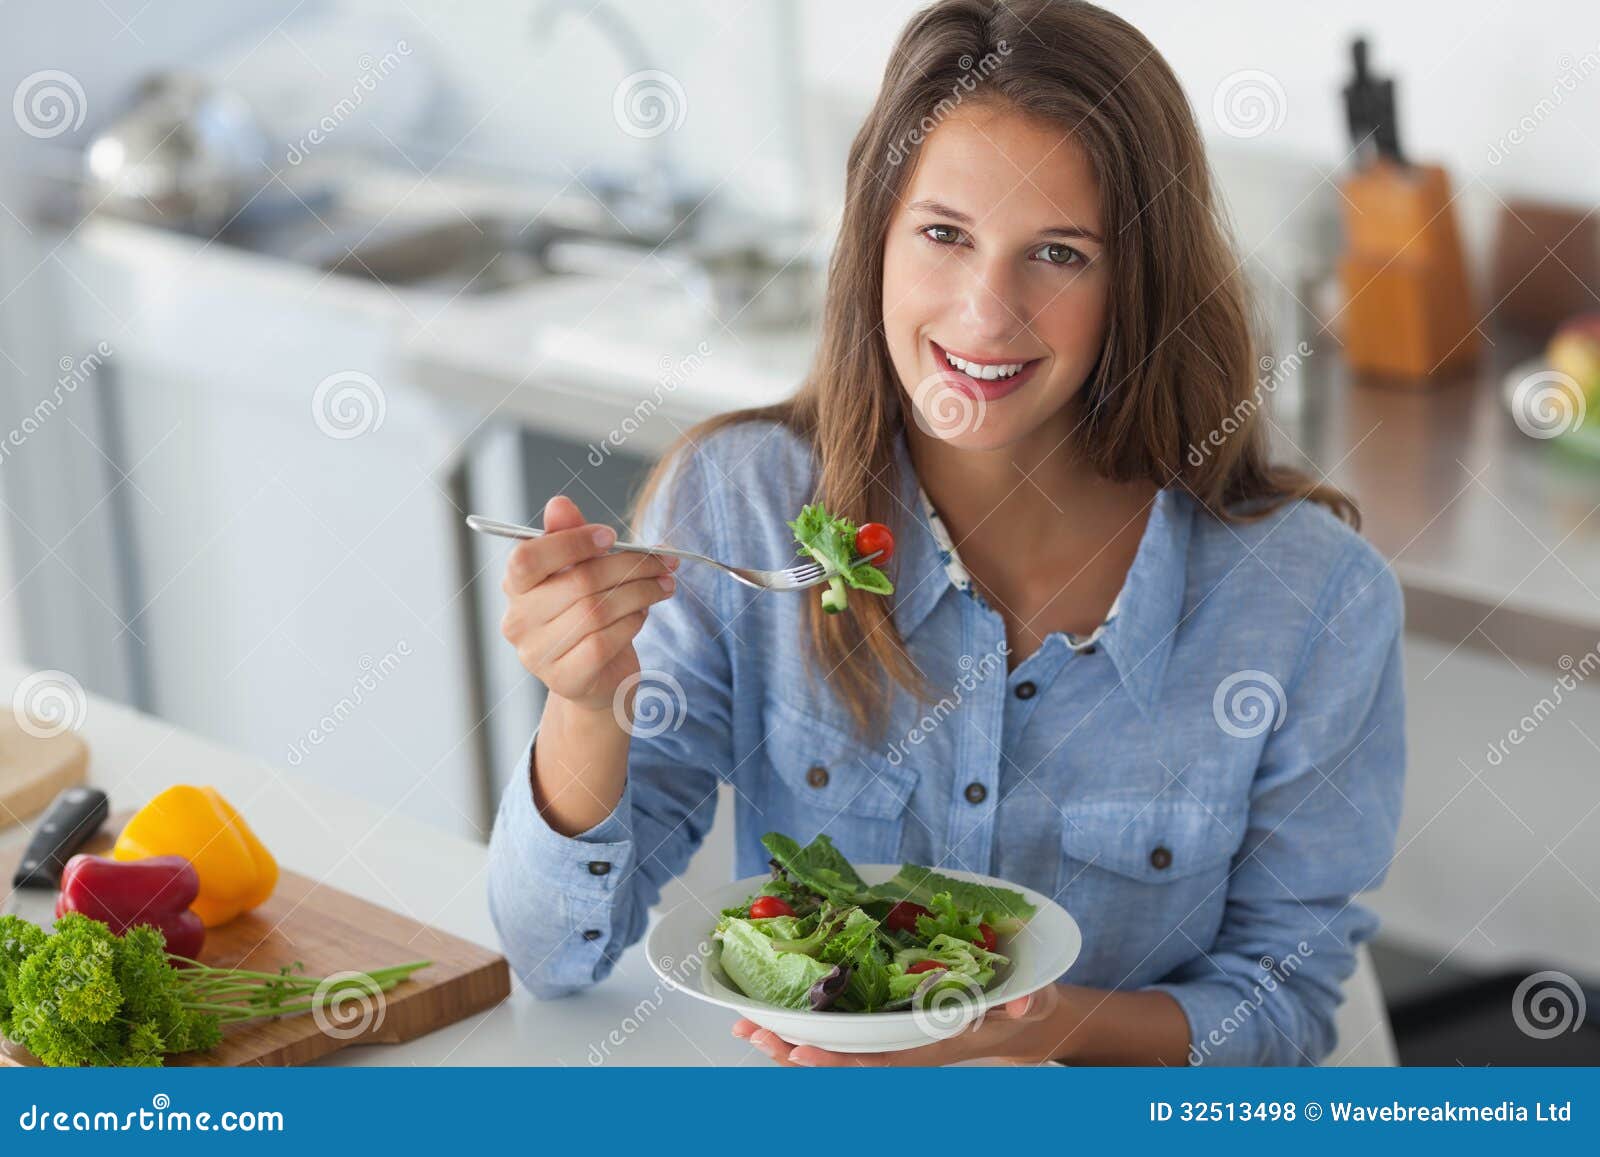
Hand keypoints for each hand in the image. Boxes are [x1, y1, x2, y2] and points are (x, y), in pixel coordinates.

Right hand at [499, 495, 677, 714]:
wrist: (598, 677)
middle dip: (629, 566)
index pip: (528, 557)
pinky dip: (632, 623)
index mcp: (515, 586)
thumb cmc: (587, 615)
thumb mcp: (580, 570)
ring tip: (663, 585)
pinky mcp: (565, 679)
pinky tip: (643, 614)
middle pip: (577, 582)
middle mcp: (517, 621)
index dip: (572, 542)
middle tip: (664, 562)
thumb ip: (568, 537)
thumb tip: (559, 503)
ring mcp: (537, 654)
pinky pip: (605, 642)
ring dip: (641, 593)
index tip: (611, 536)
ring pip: (597, 611)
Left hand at [732, 984, 1072, 1066]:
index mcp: (932, 1046)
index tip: (802, 1051)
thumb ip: (1026, 1003)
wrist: (1019, 1023)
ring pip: (834, 1048)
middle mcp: (904, 1048)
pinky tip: (768, 1015)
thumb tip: (1025, 1002)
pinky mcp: (884, 1025)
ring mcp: (891, 1040)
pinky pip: (839, 1030)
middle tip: (752, 1034)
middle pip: (842, 1057)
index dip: (840, 1059)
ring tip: (744, 1028)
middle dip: (795, 1049)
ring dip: (788, 1040)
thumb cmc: (1023, 1010)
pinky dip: (803, 1024)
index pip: (880, 1059)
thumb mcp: (1031, 1003)